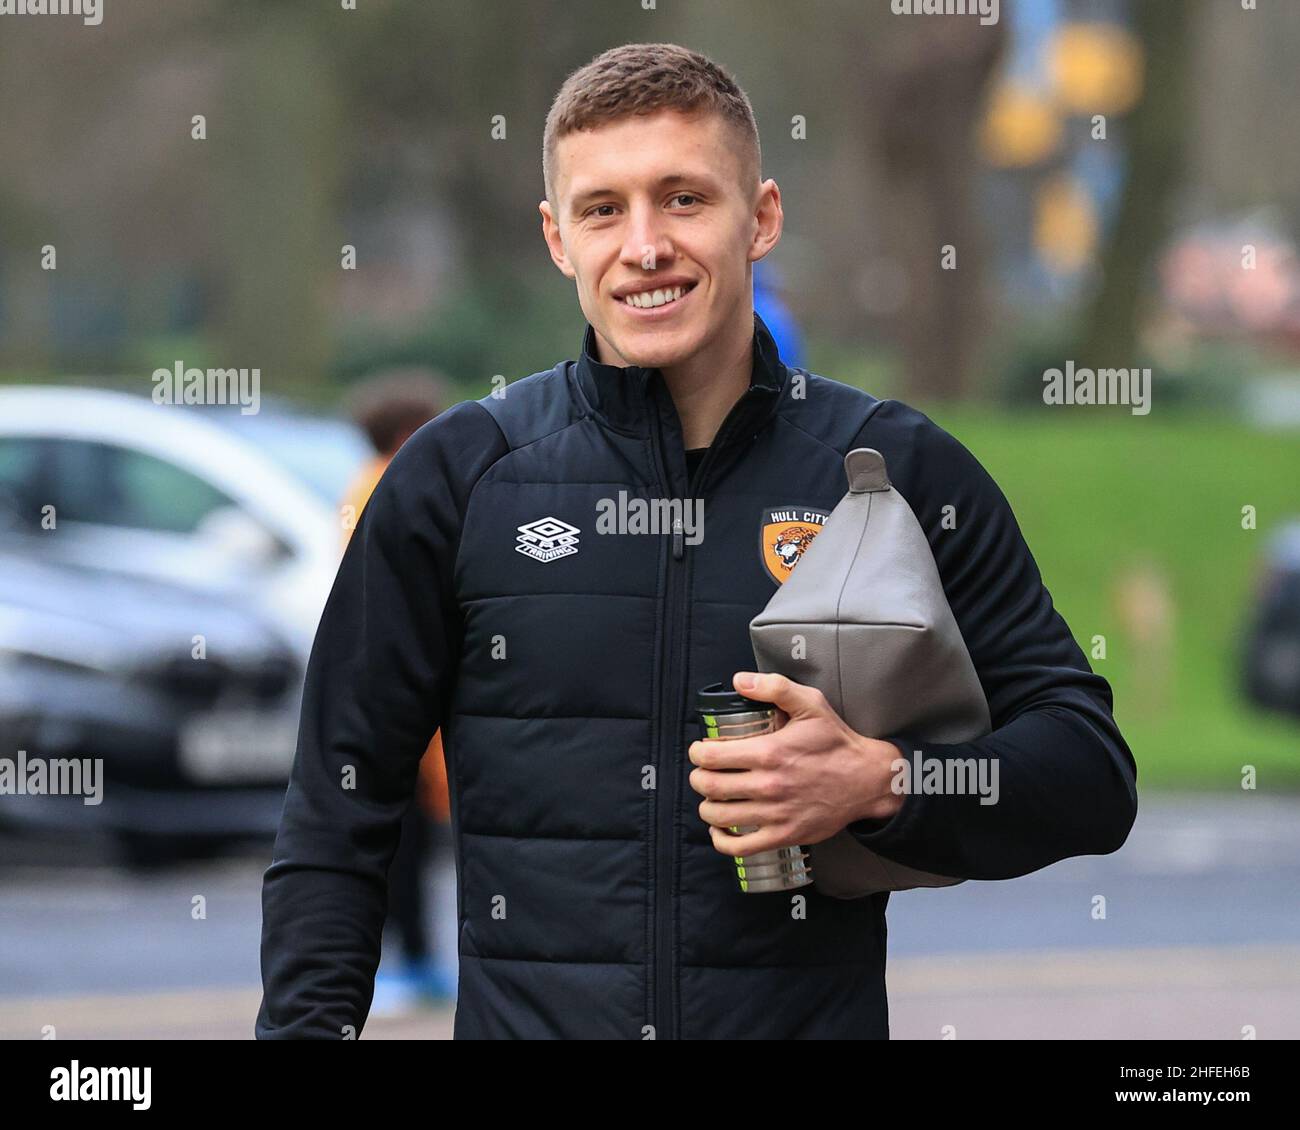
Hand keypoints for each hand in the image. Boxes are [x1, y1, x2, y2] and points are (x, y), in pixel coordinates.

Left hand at [687, 671, 905, 859]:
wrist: (866, 780)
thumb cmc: (836, 742)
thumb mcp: (810, 704)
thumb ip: (774, 687)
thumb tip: (739, 681)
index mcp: (770, 752)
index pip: (712, 756)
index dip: (697, 752)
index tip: (700, 750)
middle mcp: (769, 786)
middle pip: (709, 787)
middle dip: (697, 778)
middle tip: (701, 772)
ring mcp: (775, 814)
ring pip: (719, 817)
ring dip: (706, 807)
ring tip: (711, 797)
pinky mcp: (784, 836)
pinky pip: (741, 847)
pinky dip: (722, 841)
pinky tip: (720, 830)